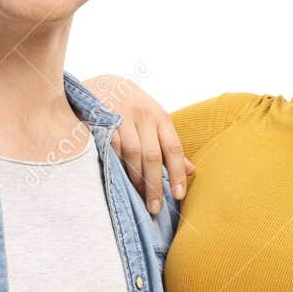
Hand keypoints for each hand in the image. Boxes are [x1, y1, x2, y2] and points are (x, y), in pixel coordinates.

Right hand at [84, 74, 194, 215]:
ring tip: (140, 197)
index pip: (173, 148)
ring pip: (132, 153)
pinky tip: (121, 179)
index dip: (177, 173)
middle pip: (152, 155)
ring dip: (136, 178)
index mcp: (160, 117)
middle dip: (155, 184)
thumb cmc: (135, 109)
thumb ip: (170, 145)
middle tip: (155, 207)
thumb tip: (191, 171)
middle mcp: (143, 115)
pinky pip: (112, 148)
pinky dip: (117, 165)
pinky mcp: (101, 120)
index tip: (178, 196)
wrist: (104, 84)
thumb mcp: (156, 122)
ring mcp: (121, 117)